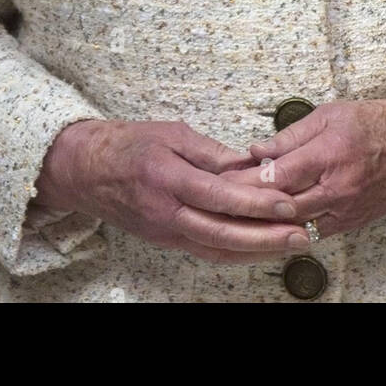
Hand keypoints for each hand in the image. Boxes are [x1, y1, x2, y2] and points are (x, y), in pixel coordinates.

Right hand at [33, 118, 312, 263]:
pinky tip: (258, 249)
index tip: (286, 204)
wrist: (85, 171)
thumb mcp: (171, 133)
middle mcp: (166, 211)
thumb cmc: (128, 144)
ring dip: (255, 251)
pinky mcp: (165, 239)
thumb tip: (248, 165)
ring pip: (215, 248)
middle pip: (221, 232)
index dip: (255, 204)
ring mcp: (165, 231)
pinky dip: (234, 252)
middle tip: (300, 235)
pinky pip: (204, 250)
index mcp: (167, 177)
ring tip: (289, 246)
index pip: (219, 196)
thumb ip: (211, 151)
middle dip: (265, 237)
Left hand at [216, 99, 385, 239]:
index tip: (223, 179)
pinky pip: (312, 233)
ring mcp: (344, 210)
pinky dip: (288, 231)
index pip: (279, 174)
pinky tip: (267, 228)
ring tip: (235, 217)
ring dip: (264, 222)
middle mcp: (336, 187)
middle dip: (247, 203)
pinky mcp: (349, 224)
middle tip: (218, 201)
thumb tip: (256, 149)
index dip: (247, 179)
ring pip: (294, 224)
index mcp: (329, 153)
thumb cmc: (374, 124)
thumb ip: (291, 135)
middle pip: (281, 203)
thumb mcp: (330, 115)